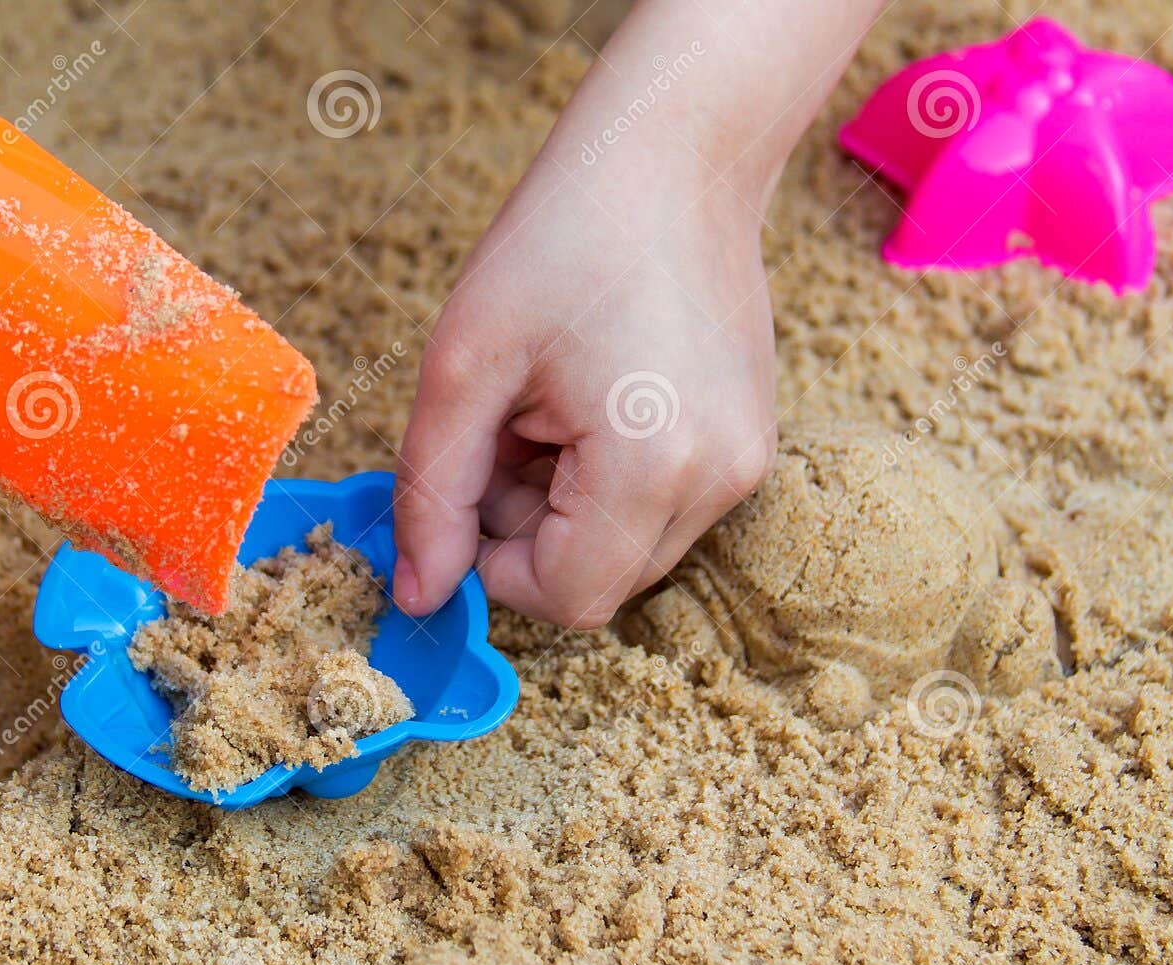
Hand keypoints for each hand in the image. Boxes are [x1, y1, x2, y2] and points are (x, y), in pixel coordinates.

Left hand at [391, 0, 884, 627]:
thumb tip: (420, 598)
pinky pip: (665, 509)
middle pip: (600, 582)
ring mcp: (747, 464)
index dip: (496, 570)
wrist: (675, 157)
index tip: (464, 497)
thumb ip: (433, 493)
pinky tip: (590, 405)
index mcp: (653, 464)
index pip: (568, 598)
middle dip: (528, 534)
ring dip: (566, 510)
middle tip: (502, 435)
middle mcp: (719, 480)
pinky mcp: (752, 444)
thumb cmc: (562, 239)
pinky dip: (610, 485)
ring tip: (546, 411)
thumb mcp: (463, 365)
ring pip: (630, 551)